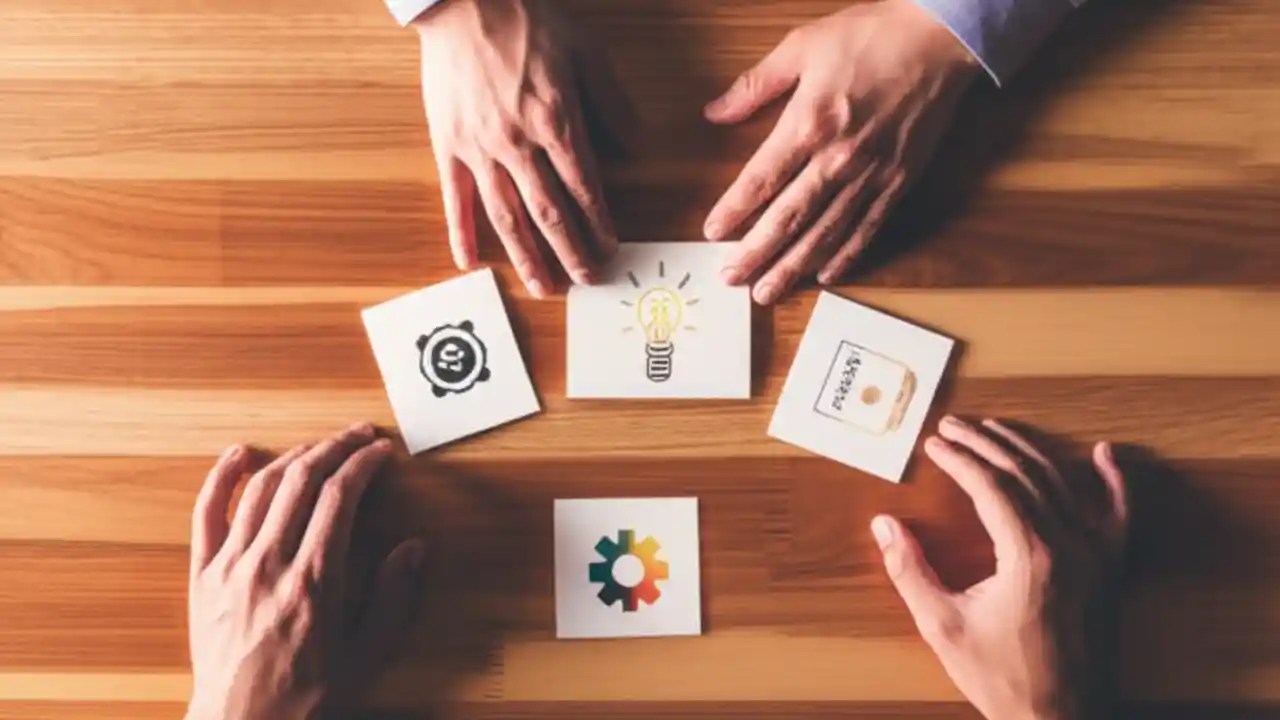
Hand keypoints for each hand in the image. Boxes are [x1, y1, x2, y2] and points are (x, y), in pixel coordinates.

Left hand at [186, 424, 425, 719]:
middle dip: (336, 447)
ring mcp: (231, 566)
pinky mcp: (203, 576)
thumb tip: (413, 548)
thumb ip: (392, 598)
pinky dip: (223, 477)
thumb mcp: (367, 655)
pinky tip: (240, 455)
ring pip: (262, 488)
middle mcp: (270, 564)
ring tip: (320, 444)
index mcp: (315, 581)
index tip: (382, 453)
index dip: (364, 465)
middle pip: (303, 480)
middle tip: (359, 436)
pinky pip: (208, 513)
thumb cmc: (307, 698)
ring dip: (295, 455)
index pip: (341, 497)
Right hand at [414, 0, 633, 296]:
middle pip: (550, 213)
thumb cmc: (526, 22)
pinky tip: (469, 263)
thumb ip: (612, 103)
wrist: (464, 1)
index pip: (585, 188)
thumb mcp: (586, 54)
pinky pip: (455, 199)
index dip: (600, 223)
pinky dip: (461, 233)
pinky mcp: (448, 146)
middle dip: (572, 252)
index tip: (612, 248)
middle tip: (588, 279)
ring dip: (526, 257)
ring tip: (541, 287)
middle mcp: (519, 145)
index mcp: (556, 123)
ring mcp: (480, 150)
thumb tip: (636, 145)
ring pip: (507, 216)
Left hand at [704, 0, 978, 303]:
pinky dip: (845, 256)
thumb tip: (715, 112)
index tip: (712, 233)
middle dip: (756, 253)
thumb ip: (755, 85)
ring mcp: (871, 175)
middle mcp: (838, 158)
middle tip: (731, 279)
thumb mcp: (802, 46)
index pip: (762, 179)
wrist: (940, 38)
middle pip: (789, 218)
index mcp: (809, 124)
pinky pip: (867, 228)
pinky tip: (824, 276)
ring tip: (767, 291)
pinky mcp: (898, 182)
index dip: (734, 210)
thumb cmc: (872, 36)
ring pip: (825, 233)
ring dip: (793, 267)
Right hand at [872, 417, 1129, 719]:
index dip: (959, 458)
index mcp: (1031, 555)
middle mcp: (1071, 545)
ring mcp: (1097, 554)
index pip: (991, 485)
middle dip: (985, 444)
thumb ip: (911, 571)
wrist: (1064, 718)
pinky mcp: (1111, 569)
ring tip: (997, 430)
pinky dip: (1114, 480)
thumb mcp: (944, 626)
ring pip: (1064, 483)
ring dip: (1028, 450)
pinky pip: (1119, 513)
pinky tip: (1103, 453)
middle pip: (1026, 474)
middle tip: (954, 428)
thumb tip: (884, 525)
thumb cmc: (1005, 679)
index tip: (934, 443)